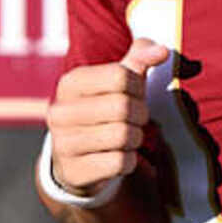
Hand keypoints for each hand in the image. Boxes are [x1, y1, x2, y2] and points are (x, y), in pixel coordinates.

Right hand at [46, 38, 168, 195]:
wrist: (75, 158)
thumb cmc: (103, 111)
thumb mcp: (116, 82)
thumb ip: (138, 60)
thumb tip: (161, 51)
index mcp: (70, 83)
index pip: (120, 75)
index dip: (137, 85)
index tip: (134, 94)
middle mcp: (60, 112)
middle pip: (123, 106)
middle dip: (140, 114)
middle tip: (136, 119)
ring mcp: (63, 144)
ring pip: (123, 135)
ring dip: (135, 138)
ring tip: (127, 137)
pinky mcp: (74, 171)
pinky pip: (120, 163)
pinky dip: (129, 161)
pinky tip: (118, 156)